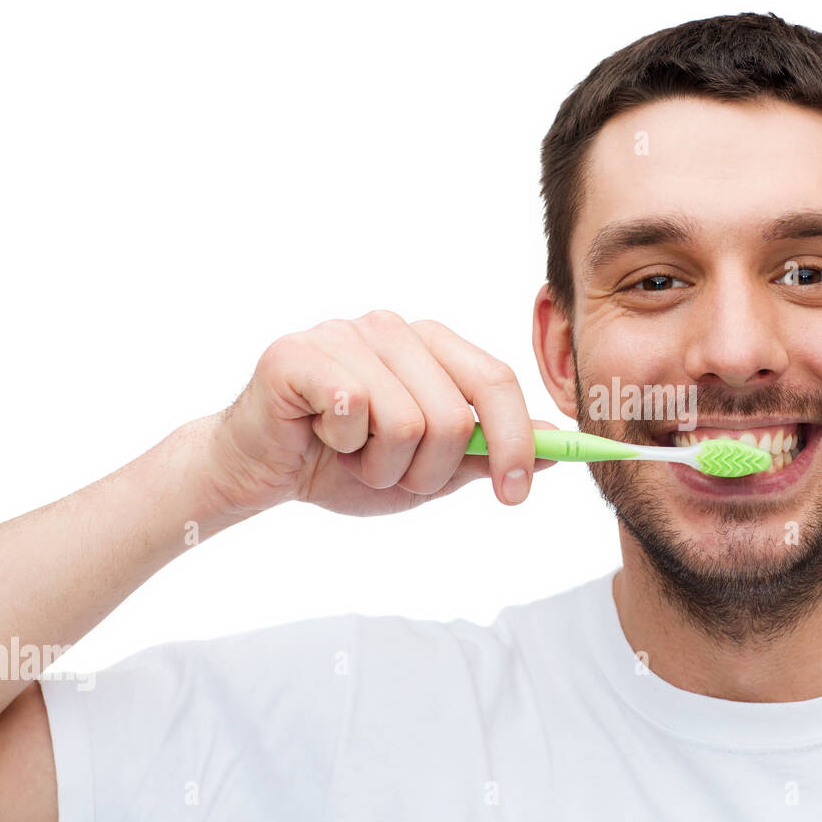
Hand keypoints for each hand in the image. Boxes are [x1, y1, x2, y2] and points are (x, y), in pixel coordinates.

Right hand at [203, 310, 555, 516]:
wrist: (260, 473)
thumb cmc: (344, 465)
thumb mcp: (431, 468)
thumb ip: (489, 452)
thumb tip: (561, 447)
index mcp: (431, 345)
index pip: (497, 380)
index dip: (516, 440)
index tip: (517, 493)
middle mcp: (393, 328)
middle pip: (455, 413)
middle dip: (430, 471)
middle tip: (395, 476)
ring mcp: (344, 334)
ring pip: (406, 420)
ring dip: (382, 466)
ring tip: (354, 458)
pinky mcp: (298, 353)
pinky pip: (353, 410)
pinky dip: (341, 446)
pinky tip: (320, 438)